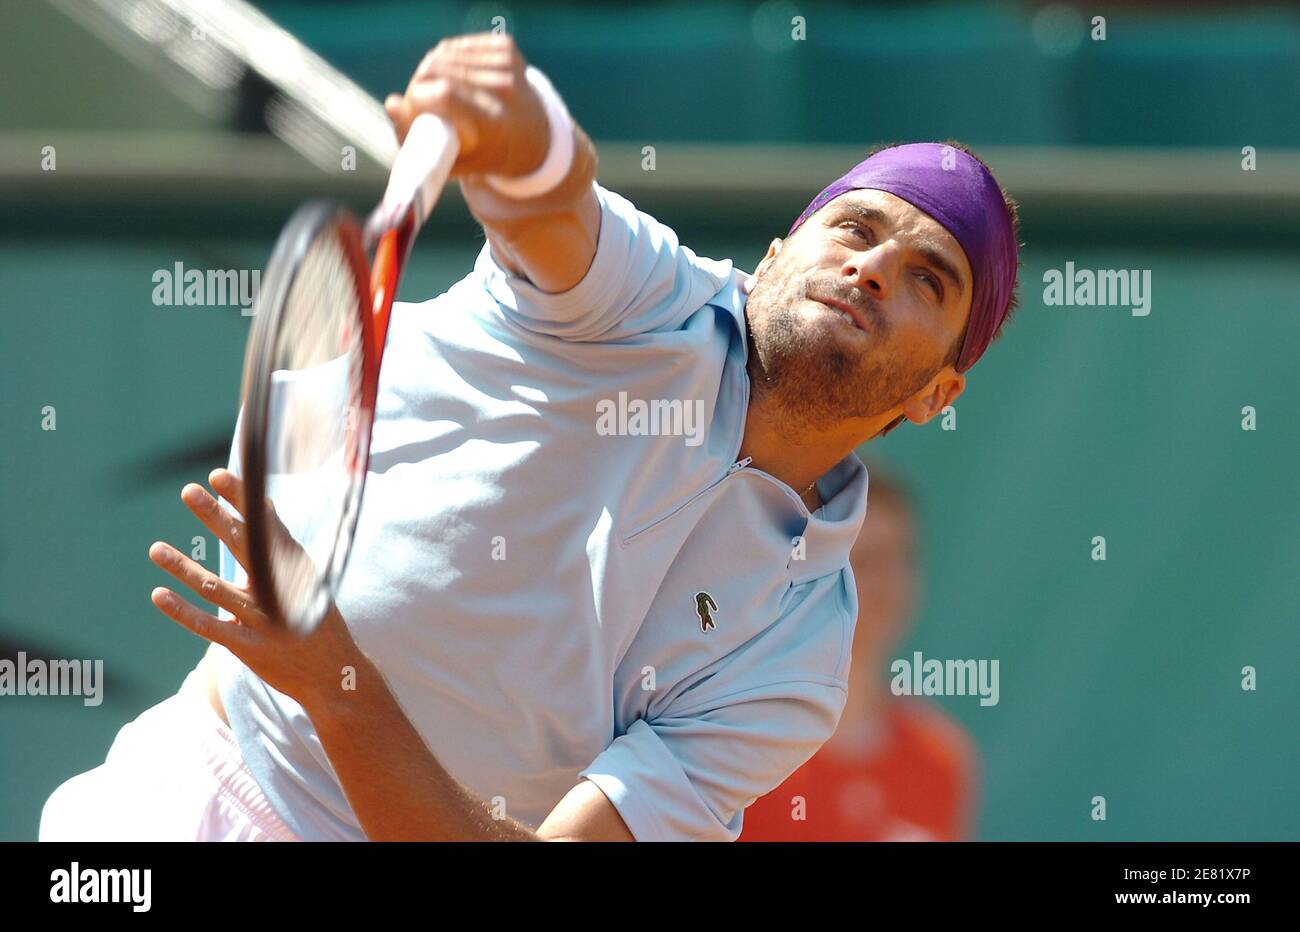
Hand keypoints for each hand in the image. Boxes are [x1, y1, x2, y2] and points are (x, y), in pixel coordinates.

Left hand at [148, 468, 360, 707]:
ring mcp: (264, 620)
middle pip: (244, 546)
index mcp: (296, 568)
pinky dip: (183, 612)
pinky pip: (210, 627)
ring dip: (184, 568)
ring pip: (216, 588)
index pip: (266, 525)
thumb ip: (281, 546)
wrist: (334, 675)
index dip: (242, 499)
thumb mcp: (308, 579)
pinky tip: (159, 595)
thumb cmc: (315, 620)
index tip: (218, 475)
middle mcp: (280, 590)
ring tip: (155, 549)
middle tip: (188, 491)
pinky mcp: (248, 648)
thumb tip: (263, 506)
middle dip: (215, 517)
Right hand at [384, 32, 548, 179]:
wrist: (533, 138)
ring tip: (437, 93)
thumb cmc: (484, 154)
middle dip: (418, 83)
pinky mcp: (506, 48)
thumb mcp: (451, 161)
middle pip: (438, 67)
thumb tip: (391, 103)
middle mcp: (506, 90)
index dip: (418, 99)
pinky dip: (447, 59)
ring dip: (430, 71)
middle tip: (421, 104)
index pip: (443, 92)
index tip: (416, 114)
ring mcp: (509, 65)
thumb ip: (416, 141)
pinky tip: (455, 77)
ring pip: (443, 53)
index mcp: (496, 122)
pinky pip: (455, 45)